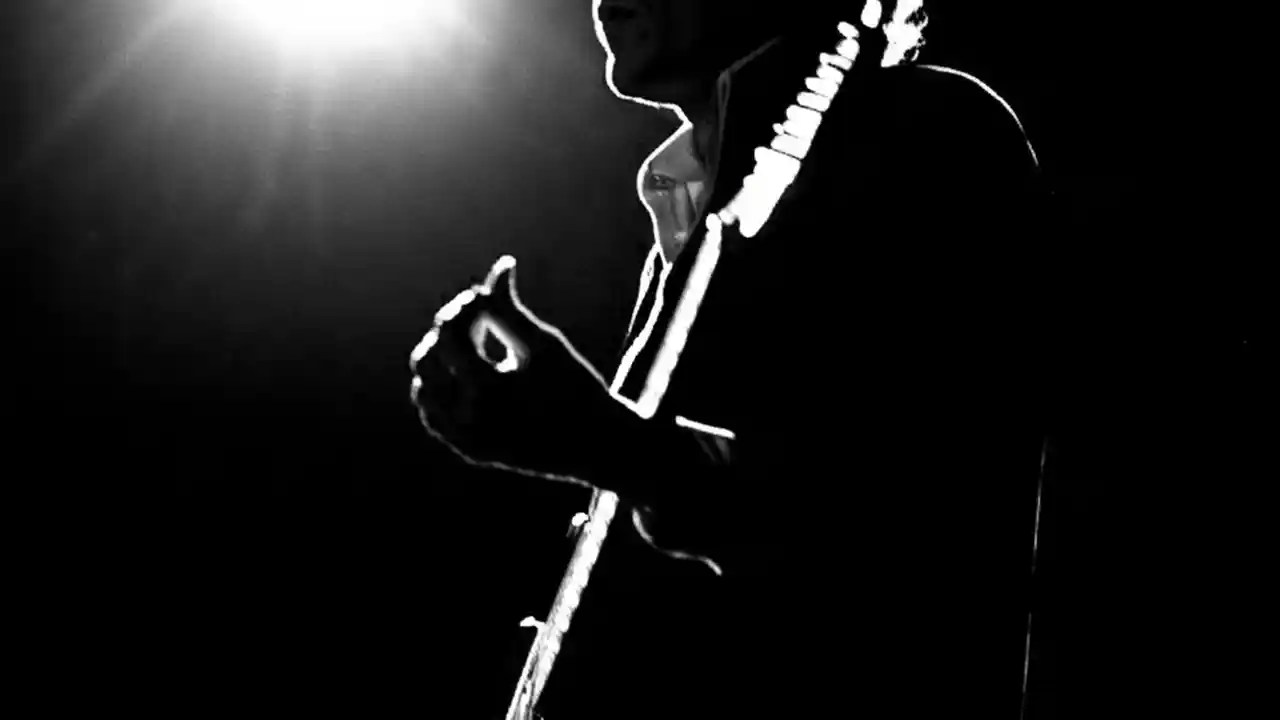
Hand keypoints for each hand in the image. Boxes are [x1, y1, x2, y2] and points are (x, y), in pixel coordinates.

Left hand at [410, 255, 629, 481]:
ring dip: (439, 363)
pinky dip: (442, 394)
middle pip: (426, 359)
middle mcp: (469, 419)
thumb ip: (511, 307)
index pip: (448, 331)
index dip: (465, 306)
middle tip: (483, 327)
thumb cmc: (575, 385)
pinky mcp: (469, 451)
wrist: (596, 442)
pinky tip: (468, 380)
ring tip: (474, 354)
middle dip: (450, 334)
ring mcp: (465, 440)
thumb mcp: (544, 343)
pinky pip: (435, 418)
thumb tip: (501, 265)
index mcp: (488, 388)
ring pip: (423, 390)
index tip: (489, 300)